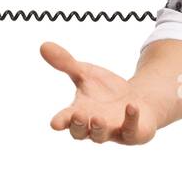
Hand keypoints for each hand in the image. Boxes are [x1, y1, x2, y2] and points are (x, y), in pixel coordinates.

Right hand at [41, 41, 157, 144]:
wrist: (138, 100)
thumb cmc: (106, 90)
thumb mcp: (86, 74)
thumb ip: (66, 63)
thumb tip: (43, 45)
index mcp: (79, 113)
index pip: (66, 120)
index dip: (61, 121)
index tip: (54, 123)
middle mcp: (93, 127)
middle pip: (81, 132)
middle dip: (79, 126)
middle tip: (78, 115)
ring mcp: (113, 132)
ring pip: (102, 136)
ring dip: (99, 128)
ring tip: (98, 119)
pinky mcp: (133, 133)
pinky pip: (131, 130)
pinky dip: (131, 119)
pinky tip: (131, 106)